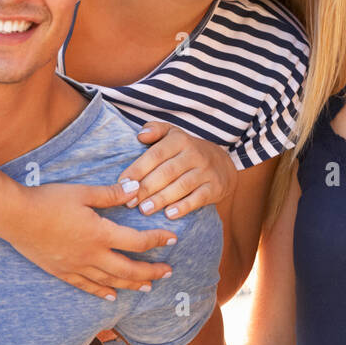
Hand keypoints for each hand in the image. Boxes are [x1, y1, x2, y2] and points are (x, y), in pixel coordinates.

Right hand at [8, 181, 176, 299]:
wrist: (13, 216)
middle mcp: (91, 255)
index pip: (138, 241)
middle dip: (151, 272)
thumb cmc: (48, 200)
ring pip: (109, 281)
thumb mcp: (83, 192)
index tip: (173, 239)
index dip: (158, 240)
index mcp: (100, 234)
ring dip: (131, 285)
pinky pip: (85, 286)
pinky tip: (111, 297)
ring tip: (147, 287)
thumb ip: (111, 194)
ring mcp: (75, 266)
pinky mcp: (60, 271)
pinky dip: (101, 292)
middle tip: (168, 273)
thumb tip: (136, 188)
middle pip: (128, 269)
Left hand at [119, 122, 236, 219]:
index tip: (123, 183)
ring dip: (161, 199)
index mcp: (180, 140)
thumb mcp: (173, 135)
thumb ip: (156, 130)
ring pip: (182, 186)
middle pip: (167, 172)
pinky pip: (198, 198)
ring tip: (144, 210)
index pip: (156, 154)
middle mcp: (195, 154)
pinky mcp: (215, 187)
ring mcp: (206, 171)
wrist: (222, 164)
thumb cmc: (187, 152)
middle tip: (129, 201)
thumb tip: (140, 135)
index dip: (138, 169)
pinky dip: (183, 207)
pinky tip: (169, 214)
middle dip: (146, 188)